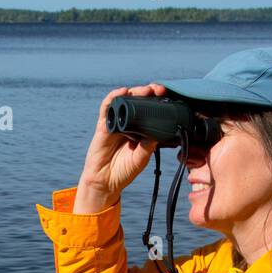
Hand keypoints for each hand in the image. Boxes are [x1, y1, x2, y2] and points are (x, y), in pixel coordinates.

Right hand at [73, 82, 168, 214]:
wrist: (106, 182)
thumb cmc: (124, 170)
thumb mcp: (141, 159)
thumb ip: (148, 146)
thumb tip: (158, 133)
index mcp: (140, 129)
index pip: (149, 109)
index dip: (157, 101)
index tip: (167, 97)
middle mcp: (128, 123)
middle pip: (138, 101)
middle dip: (149, 92)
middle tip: (159, 90)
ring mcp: (116, 122)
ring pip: (124, 100)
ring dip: (135, 92)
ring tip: (146, 91)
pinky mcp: (103, 126)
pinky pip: (107, 108)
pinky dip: (113, 97)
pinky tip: (122, 92)